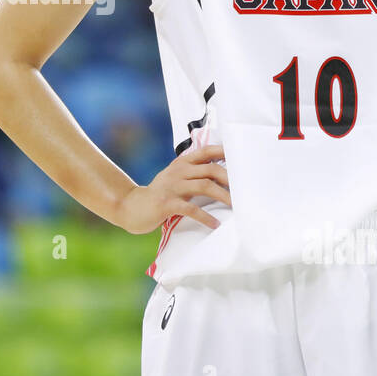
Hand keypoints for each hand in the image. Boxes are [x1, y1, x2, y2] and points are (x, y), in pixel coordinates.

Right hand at [114, 144, 230, 234]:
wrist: (131, 207)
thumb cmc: (159, 194)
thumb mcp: (175, 178)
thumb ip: (193, 174)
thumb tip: (222, 175)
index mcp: (181, 163)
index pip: (206, 151)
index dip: (224, 152)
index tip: (241, 156)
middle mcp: (178, 172)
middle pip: (210, 169)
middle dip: (230, 179)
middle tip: (245, 190)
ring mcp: (172, 187)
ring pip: (204, 186)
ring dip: (223, 196)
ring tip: (237, 206)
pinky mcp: (167, 204)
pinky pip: (191, 209)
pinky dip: (206, 217)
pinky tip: (215, 224)